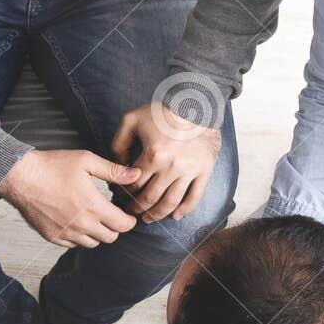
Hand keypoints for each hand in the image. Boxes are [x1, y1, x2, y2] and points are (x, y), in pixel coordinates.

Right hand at [0, 149, 141, 247]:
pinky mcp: (53, 237)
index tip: (127, 214)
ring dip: (97, 233)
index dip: (129, 220)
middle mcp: (82, 224)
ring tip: (92, 217)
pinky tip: (75, 221)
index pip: (123, 225)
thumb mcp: (86, 161)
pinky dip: (79, 236)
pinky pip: (74, 244)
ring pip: (93, 243)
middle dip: (114, 227)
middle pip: (110, 237)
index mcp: (93, 206)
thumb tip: (135, 175)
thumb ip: (113, 171)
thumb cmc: (51, 166)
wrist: (20, 177)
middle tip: (110, 214)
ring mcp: (66, 233)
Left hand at [109, 102, 220, 222]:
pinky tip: (175, 216)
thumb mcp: (131, 119)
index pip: (134, 183)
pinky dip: (184, 210)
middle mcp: (172, 166)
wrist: (196, 104)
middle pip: (150, 198)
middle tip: (130, 213)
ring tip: (148, 219)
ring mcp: (189, 171)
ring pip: (171, 202)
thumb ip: (119, 143)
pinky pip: (195, 197)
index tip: (120, 195)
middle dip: (137, 208)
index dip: (124, 192)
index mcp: (153, 154)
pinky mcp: (204, 171)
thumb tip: (119, 166)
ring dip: (157, 215)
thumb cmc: (162, 111)